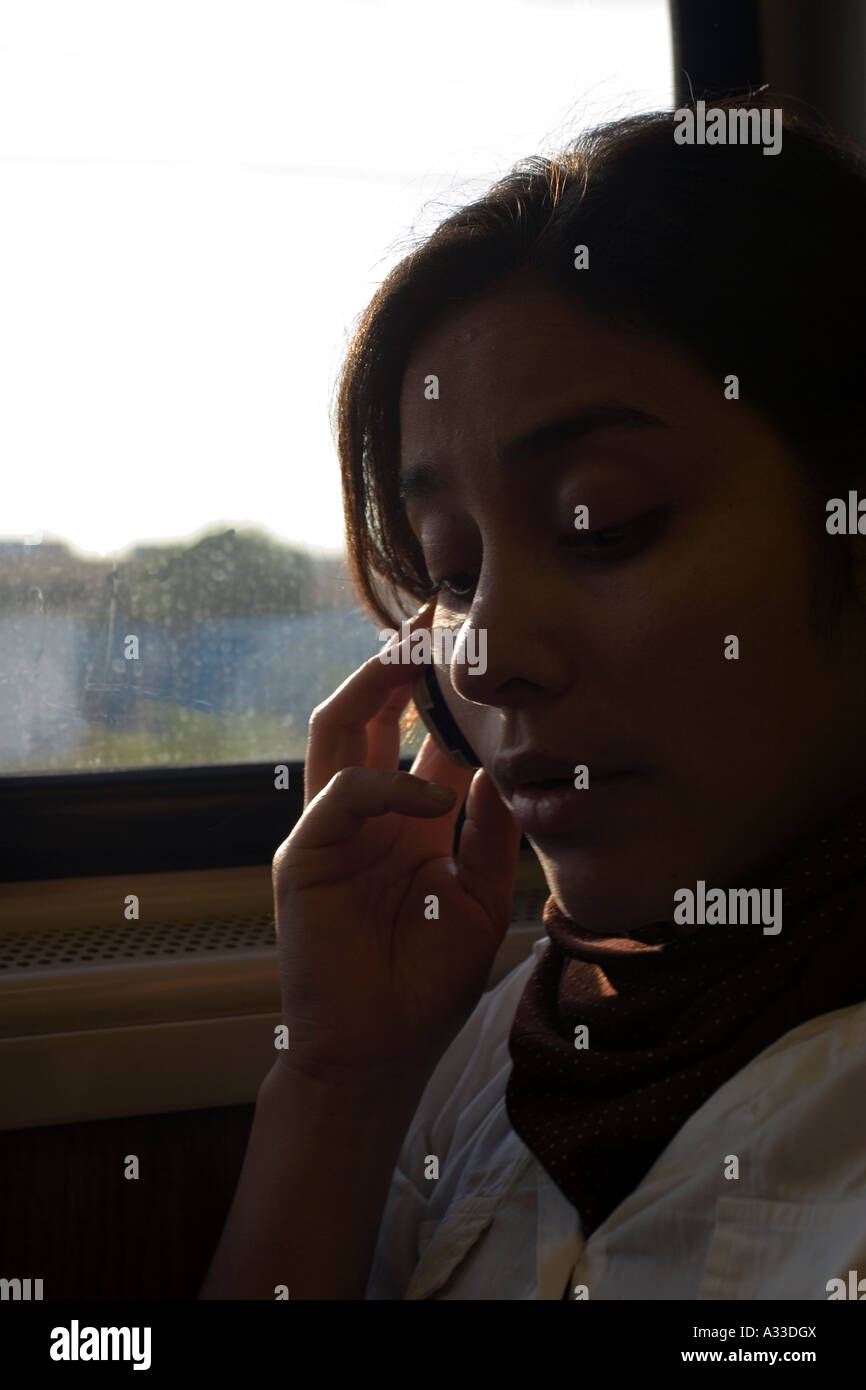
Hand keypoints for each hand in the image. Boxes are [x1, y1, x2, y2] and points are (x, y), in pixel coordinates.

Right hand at [271, 602, 520, 1085]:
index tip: (473, 635)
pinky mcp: (303, 858)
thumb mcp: (481, 898)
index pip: (418, 731)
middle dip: (398, 660)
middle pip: (369, 710)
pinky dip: (388, 783)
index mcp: (409, 817)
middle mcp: (366, 812)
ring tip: (415, 650)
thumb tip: (499, 763)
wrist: (379, 1052)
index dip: (441, 684)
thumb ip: (489, 832)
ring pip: (336, 730)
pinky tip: (436, 792)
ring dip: (373, 685)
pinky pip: (341, 796)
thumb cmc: (428, 982)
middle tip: (436, 614)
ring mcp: (329, 831)